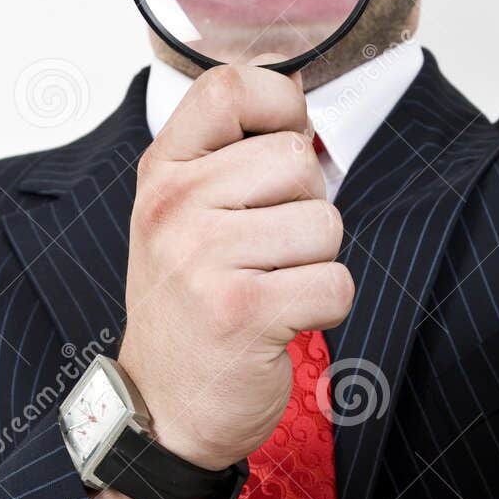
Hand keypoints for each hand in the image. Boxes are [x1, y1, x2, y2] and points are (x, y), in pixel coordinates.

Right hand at [115, 64, 353, 472]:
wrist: (163, 410)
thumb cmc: (191, 309)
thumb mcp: (185, 220)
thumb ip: (230, 161)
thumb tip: (304, 114)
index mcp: (162, 173)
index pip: (228, 87)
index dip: (278, 106)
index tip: (281, 143)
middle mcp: (174, 207)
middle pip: (296, 159)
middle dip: (306, 206)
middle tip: (270, 249)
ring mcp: (204, 259)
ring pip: (325, 222)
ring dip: (318, 262)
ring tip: (273, 287)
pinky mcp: (243, 311)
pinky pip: (336, 282)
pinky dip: (326, 306)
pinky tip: (284, 319)